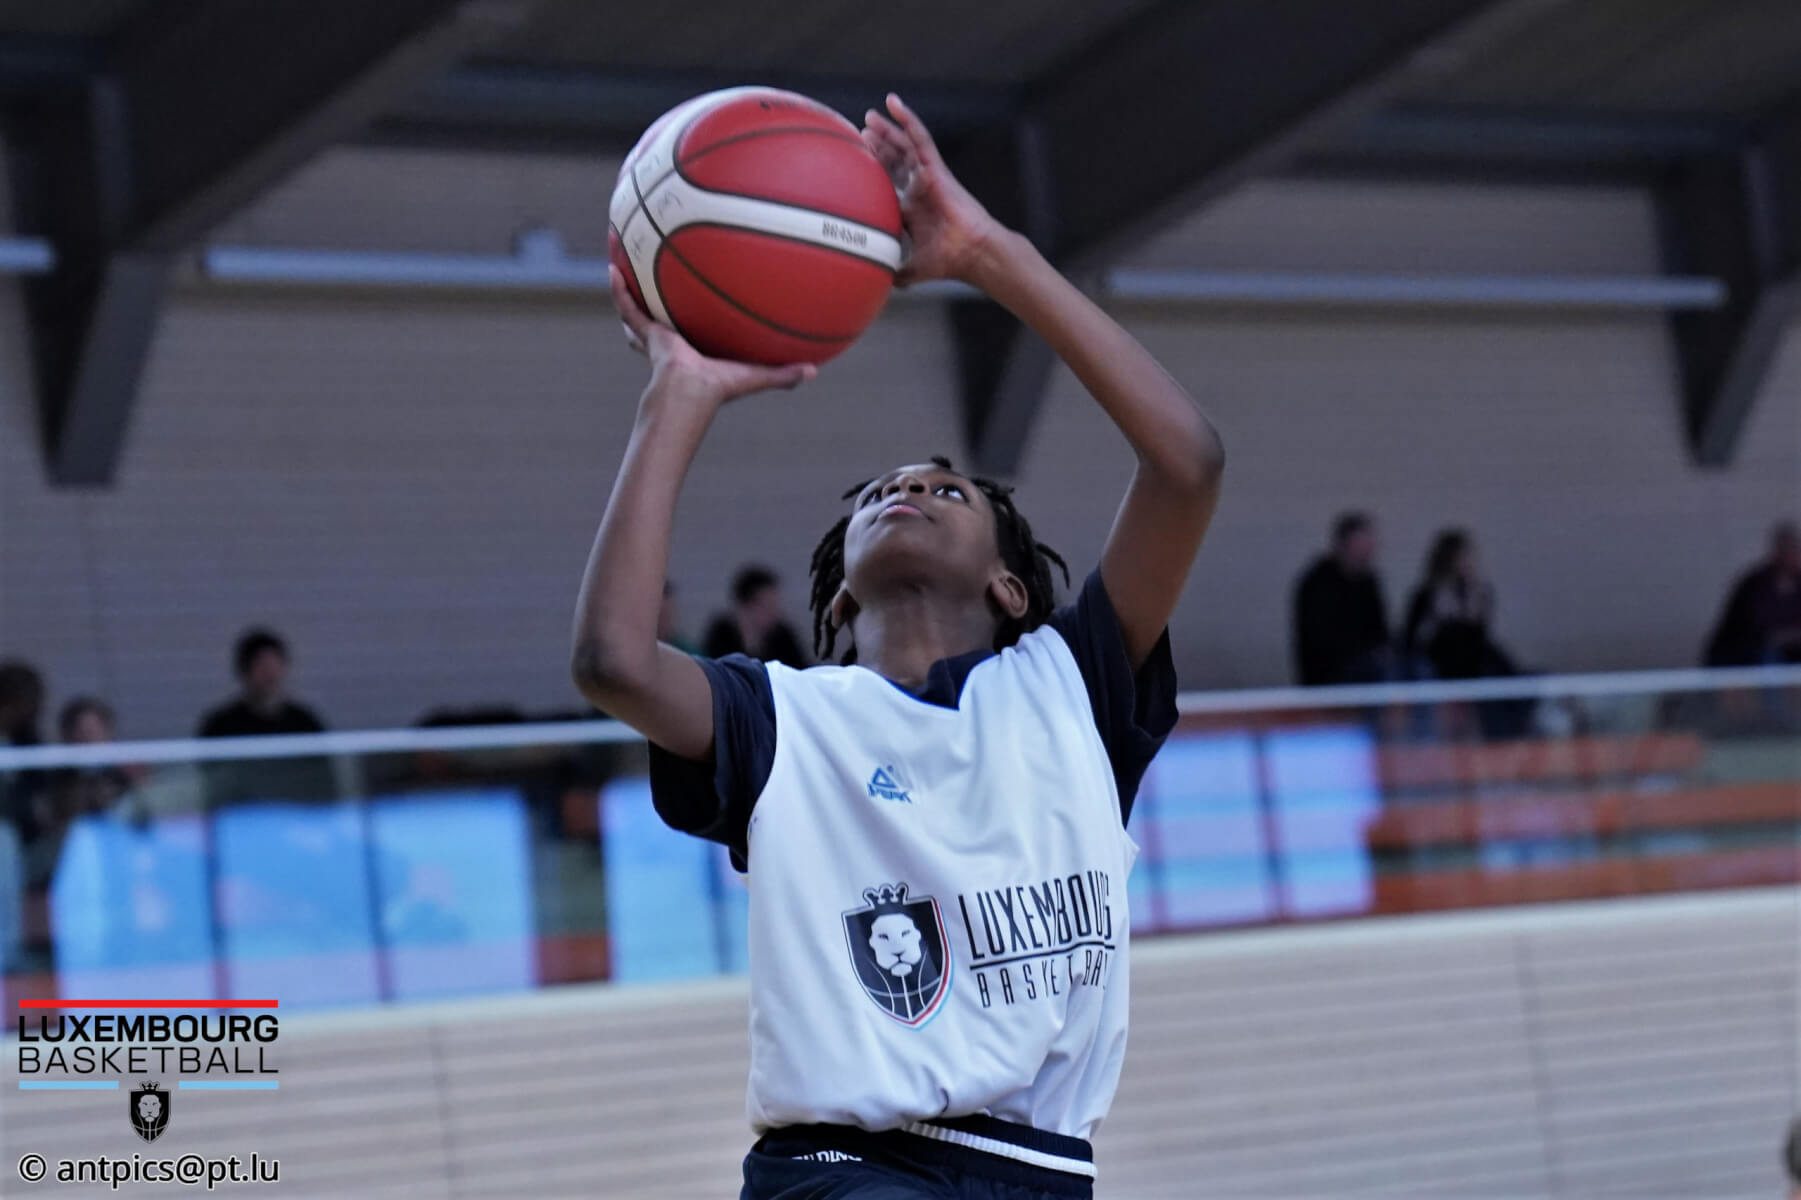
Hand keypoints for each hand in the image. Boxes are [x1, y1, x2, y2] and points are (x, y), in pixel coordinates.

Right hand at [610, 265, 815, 404]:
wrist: (688, 395)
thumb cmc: (719, 389)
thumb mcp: (754, 376)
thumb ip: (782, 373)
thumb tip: (816, 371)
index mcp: (696, 349)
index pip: (693, 330)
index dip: (693, 318)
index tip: (696, 298)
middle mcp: (673, 341)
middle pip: (661, 317)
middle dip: (656, 299)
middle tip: (655, 272)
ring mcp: (655, 336)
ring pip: (638, 311)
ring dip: (629, 289)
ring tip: (622, 260)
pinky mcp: (645, 333)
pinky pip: (628, 308)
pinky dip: (619, 291)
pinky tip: (612, 269)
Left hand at [862, 93, 1004, 285]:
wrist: (970, 253)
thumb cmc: (947, 261)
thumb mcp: (911, 269)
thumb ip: (893, 271)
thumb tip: (873, 283)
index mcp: (913, 208)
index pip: (891, 184)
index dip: (876, 172)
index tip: (857, 161)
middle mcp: (920, 189)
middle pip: (896, 160)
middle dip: (880, 146)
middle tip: (862, 131)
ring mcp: (928, 176)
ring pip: (905, 145)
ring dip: (888, 129)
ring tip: (870, 116)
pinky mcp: (936, 168)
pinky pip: (920, 138)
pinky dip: (907, 119)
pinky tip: (893, 103)